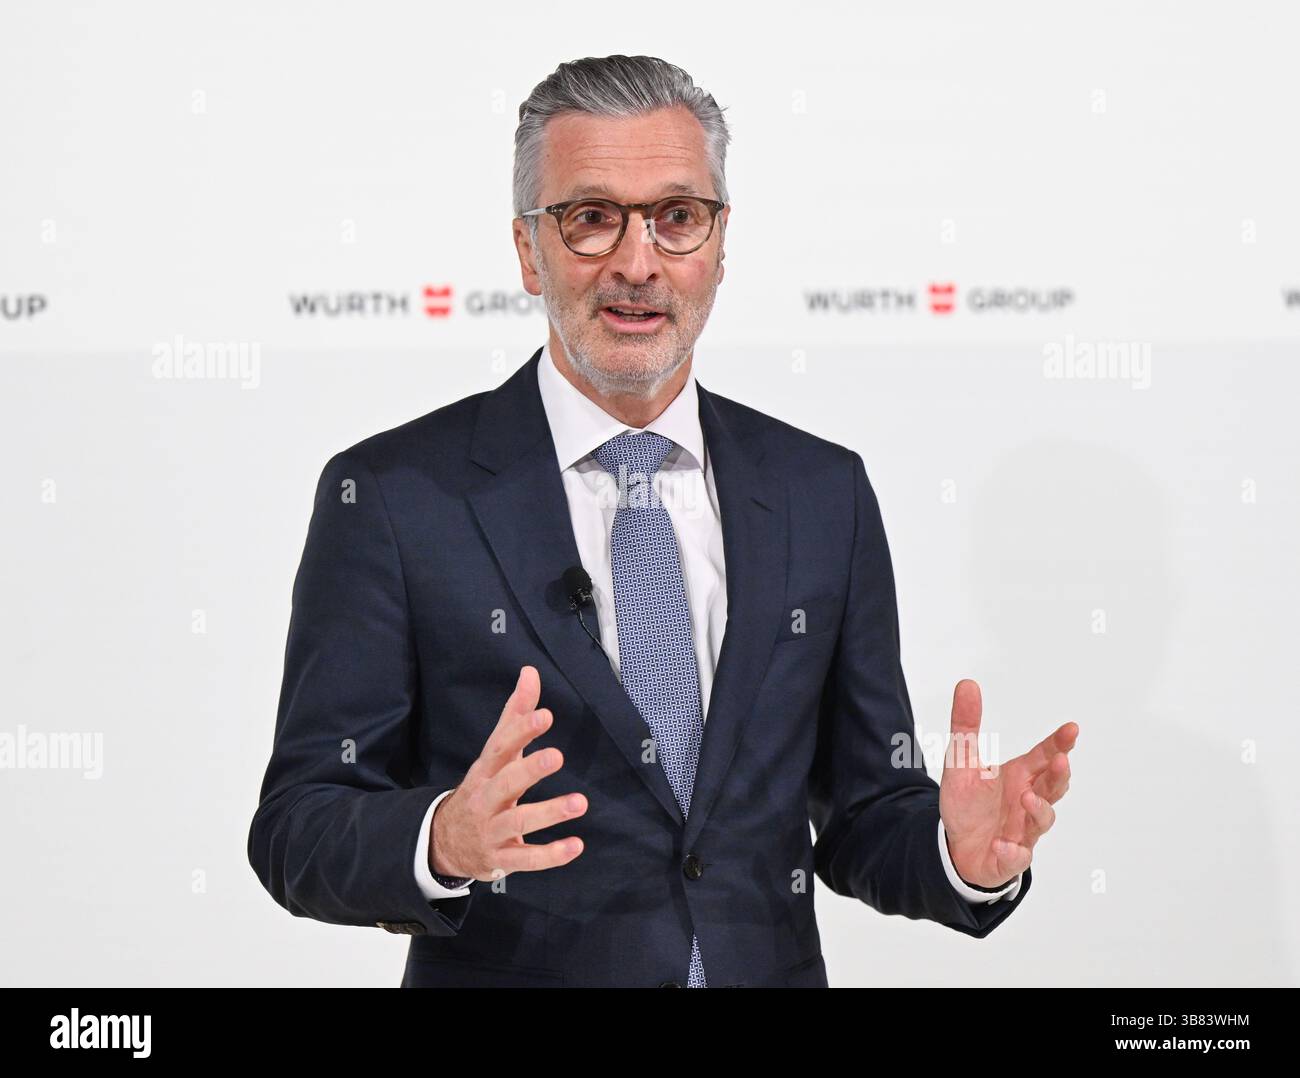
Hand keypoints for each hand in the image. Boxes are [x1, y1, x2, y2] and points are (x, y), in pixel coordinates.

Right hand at [429, 665, 587, 880]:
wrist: (443, 843)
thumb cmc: (481, 788)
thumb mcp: (495, 753)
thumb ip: (515, 715)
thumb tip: (530, 672)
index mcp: (485, 770)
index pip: (500, 746)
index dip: (520, 730)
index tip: (544, 715)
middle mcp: (486, 798)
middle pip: (505, 783)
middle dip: (529, 769)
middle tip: (557, 756)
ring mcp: (492, 830)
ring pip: (518, 821)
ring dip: (549, 813)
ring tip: (580, 802)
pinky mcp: (501, 858)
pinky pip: (526, 859)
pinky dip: (550, 855)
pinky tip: (575, 846)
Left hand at [939, 679, 1076, 888]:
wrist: (957, 845)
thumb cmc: (968, 802)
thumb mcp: (960, 760)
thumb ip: (965, 724)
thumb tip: (967, 683)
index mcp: (1019, 776)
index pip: (1045, 756)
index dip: (1059, 743)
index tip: (1071, 728)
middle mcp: (1027, 800)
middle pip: (1052, 787)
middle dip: (1058, 775)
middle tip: (1060, 760)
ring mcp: (1022, 830)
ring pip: (1041, 820)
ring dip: (1038, 810)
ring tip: (1026, 797)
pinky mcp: (1009, 857)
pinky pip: (1016, 857)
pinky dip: (1013, 852)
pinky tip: (1003, 844)